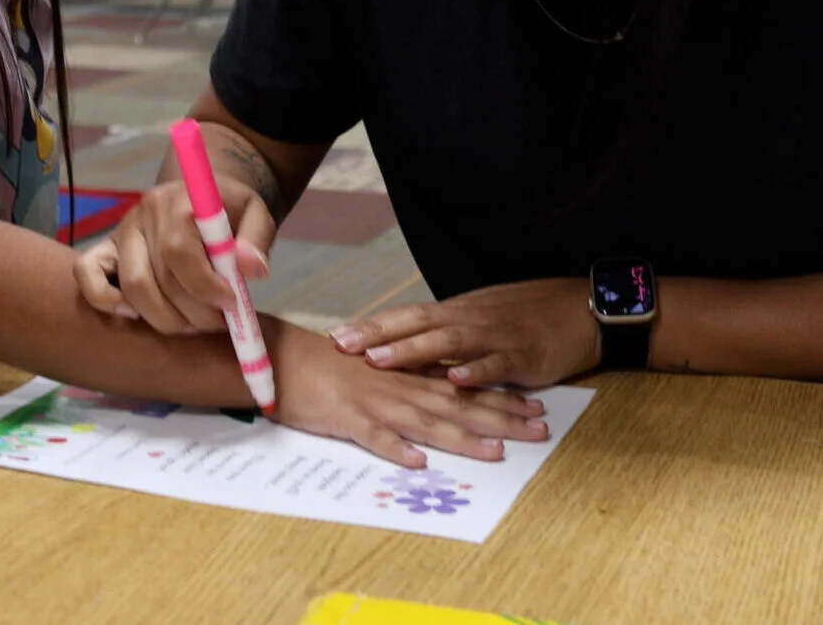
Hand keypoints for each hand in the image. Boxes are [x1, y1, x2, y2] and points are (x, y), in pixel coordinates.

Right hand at [74, 176, 275, 334]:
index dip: (204, 286)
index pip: (180, 251)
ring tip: (194, 324)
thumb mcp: (257, 215)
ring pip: (131, 288)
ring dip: (164, 318)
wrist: (201, 197)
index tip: (231, 304)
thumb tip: (251, 269)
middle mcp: (144, 213)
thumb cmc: (230, 211)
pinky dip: (106, 301)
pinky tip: (138, 316)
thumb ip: (256, 239)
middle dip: (191, 312)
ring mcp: (121, 231)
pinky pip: (86, 275)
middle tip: (218, 323)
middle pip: (157, 277)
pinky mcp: (105, 248)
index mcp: (180, 200)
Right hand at [265, 321, 549, 467]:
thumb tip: (444, 400)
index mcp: (410, 377)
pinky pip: (373, 436)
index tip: (536, 408)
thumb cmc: (331, 368)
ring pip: (426, 421)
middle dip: (500, 419)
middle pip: (458, 405)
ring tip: (494, 452)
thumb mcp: (380, 373)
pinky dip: (395, 449)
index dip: (502, 399)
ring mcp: (375, 402)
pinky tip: (416, 463)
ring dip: (461, 437)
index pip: (465, 388)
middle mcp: (400, 388)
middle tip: (538, 430)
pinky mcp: (347, 418)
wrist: (284, 358)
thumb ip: (411, 384)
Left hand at [332, 279, 600, 389]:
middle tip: (343, 345)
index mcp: (460, 312)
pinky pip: (496, 363)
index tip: (337, 335)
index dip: (374, 325)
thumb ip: (451, 331)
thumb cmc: (531, 314)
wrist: (582, 307)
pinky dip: (474, 371)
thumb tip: (414, 345)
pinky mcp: (524, 355)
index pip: (409, 316)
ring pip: (448, 342)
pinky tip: (454, 380)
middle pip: (418, 324)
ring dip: (413, 351)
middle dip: (379, 336)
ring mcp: (496, 336)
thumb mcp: (484, 318)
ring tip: (381, 360)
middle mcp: (471, 320)